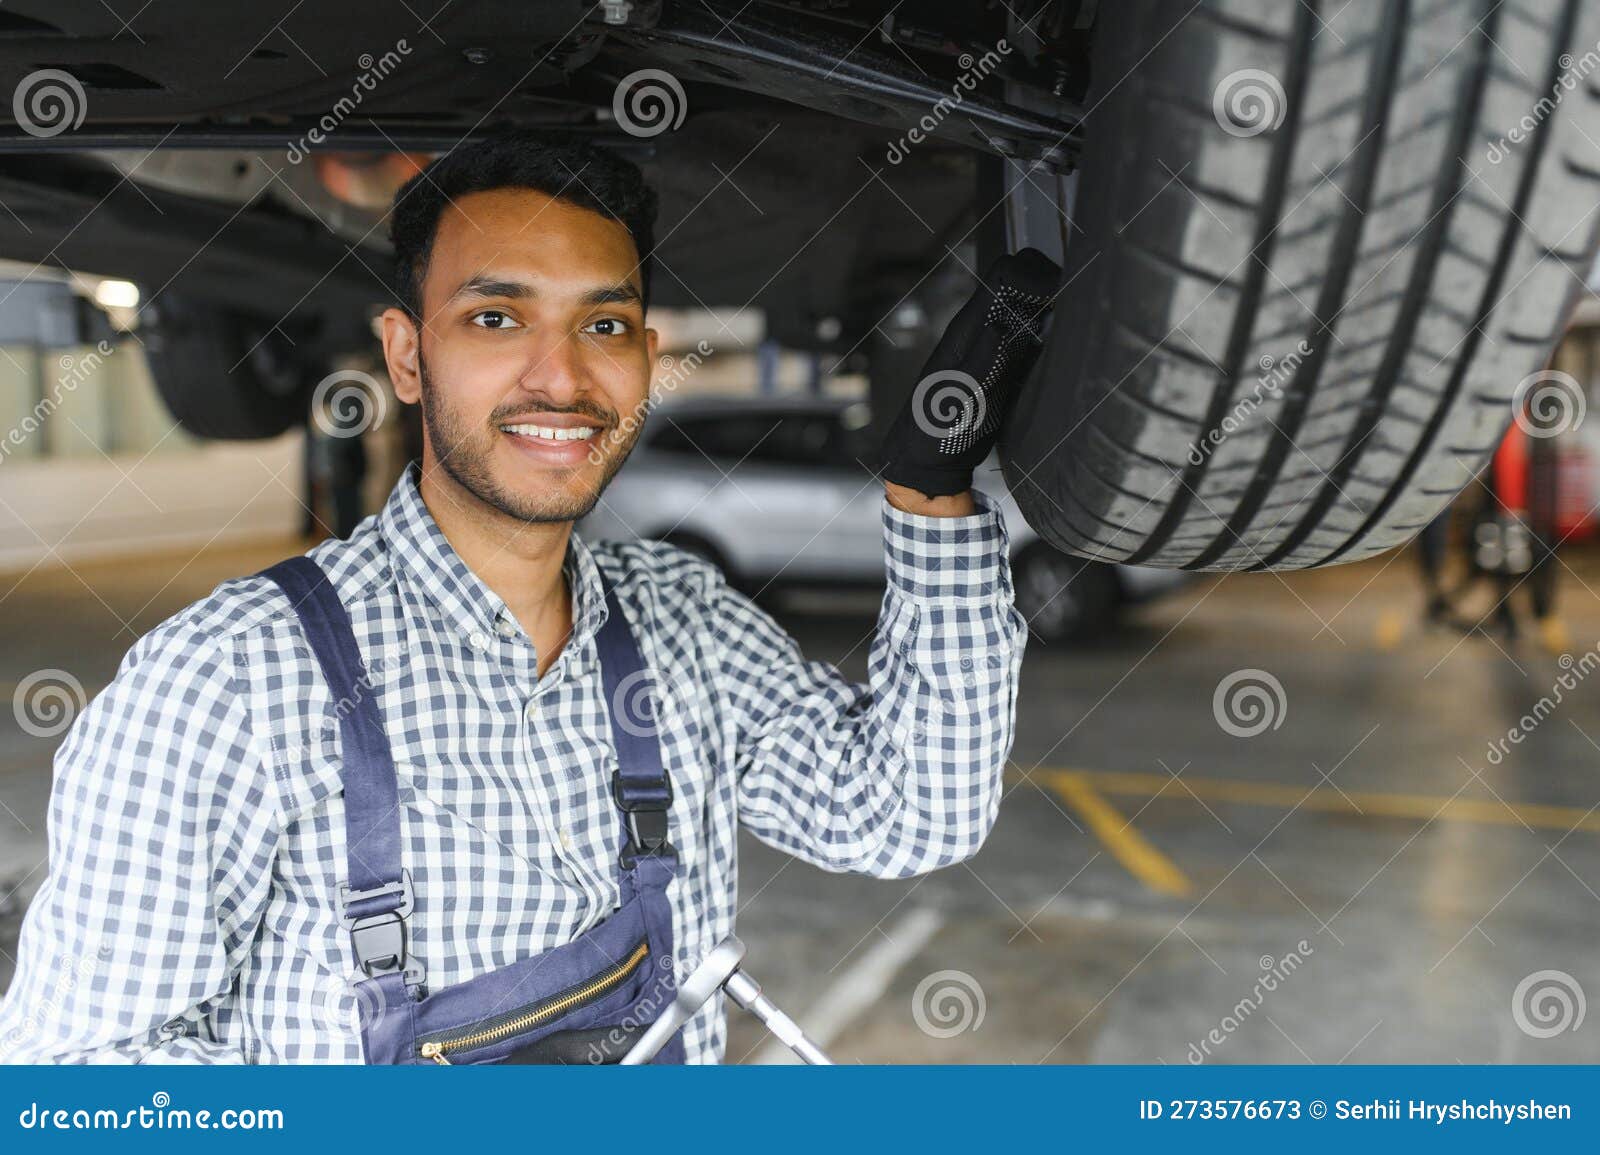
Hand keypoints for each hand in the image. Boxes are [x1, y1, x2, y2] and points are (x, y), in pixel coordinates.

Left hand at [877, 248, 1061, 498]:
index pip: (1006, 272)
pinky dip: (1053, 341)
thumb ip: (978, 362)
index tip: (1061, 292)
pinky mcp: (1008, 369)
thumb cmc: (931, 432)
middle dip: (1054, 288)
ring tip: (1077, 334)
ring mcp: (998, 348)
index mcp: (970, 327)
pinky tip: (1065, 356)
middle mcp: (985, 330)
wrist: (928, 462)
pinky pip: (1035, 342)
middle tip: (1077, 313)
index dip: (1036, 272)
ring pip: (1033, 311)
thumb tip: (1002, 325)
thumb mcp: (953, 398)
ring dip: (1057, 313)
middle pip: (1025, 285)